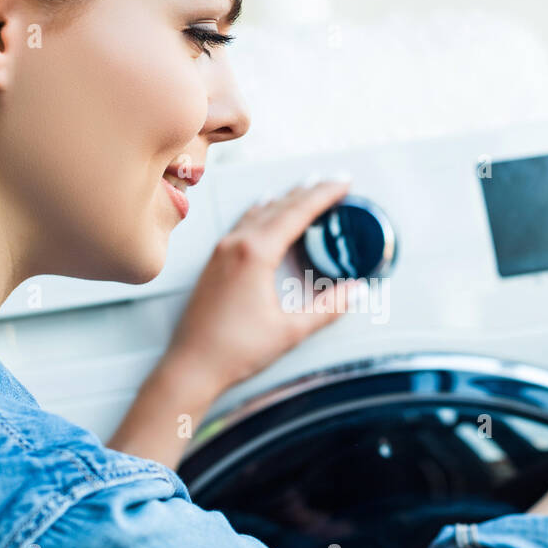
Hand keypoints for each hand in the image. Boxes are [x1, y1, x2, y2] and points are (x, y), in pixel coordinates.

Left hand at [164, 179, 358, 396]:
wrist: (190, 366)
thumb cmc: (232, 351)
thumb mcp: (290, 331)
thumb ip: (328, 308)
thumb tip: (357, 291)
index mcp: (255, 253)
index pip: (298, 212)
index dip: (325, 194)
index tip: (344, 182)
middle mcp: (235, 244)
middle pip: (280, 205)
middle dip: (310, 191)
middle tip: (335, 180)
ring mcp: (221, 251)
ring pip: (260, 211)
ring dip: (287, 198)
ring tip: (307, 188)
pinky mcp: (214, 262)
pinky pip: (243, 223)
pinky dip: (262, 210)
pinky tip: (265, 207)